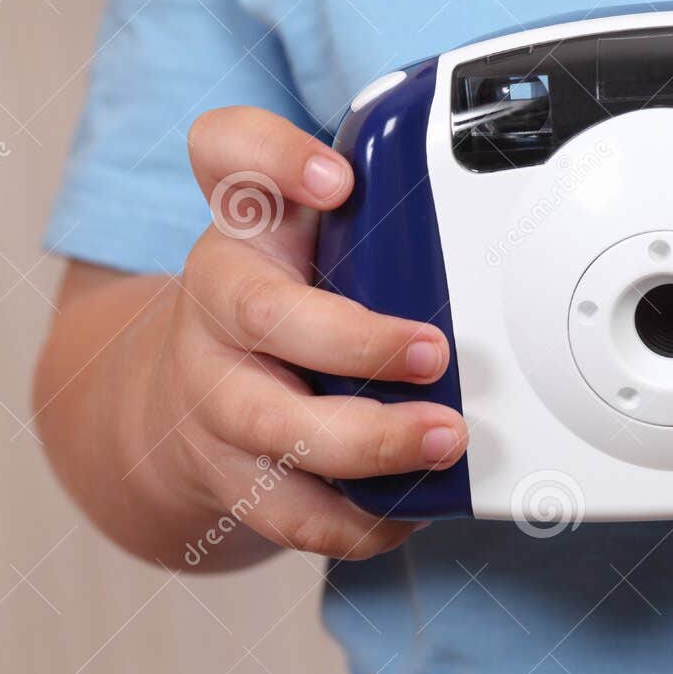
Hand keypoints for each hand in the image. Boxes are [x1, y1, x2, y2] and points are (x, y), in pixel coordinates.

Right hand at [143, 106, 467, 561]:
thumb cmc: (285, 302)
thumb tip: (488, 207)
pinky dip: (354, 519)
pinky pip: (288, 509)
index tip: (338, 180)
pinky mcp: (228, 472)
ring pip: (274, 426)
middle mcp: (217, 303)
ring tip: (444, 439)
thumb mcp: (315, 235)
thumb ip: (381, 210)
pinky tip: (406, 509)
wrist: (184, 397)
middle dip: (357, 340)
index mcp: (246, 227)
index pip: (226, 154)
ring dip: (368, 441)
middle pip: (262, 313)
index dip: (273, 160)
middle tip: (435, 351)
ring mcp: (214, 393)